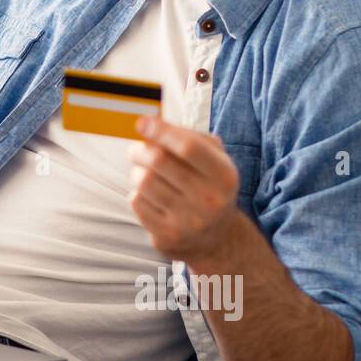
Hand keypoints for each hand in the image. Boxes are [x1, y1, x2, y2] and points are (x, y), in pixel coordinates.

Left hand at [128, 114, 240, 262]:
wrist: (215, 238)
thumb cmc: (207, 185)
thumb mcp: (213, 158)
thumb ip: (186, 136)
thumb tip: (148, 124)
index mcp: (224, 176)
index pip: (189, 148)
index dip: (161, 131)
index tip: (142, 123)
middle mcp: (209, 200)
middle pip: (159, 161)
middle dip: (140, 150)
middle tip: (136, 150)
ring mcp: (188, 221)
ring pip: (143, 181)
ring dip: (136, 172)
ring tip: (145, 174)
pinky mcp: (167, 236)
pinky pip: (137, 202)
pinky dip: (137, 193)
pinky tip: (150, 197)